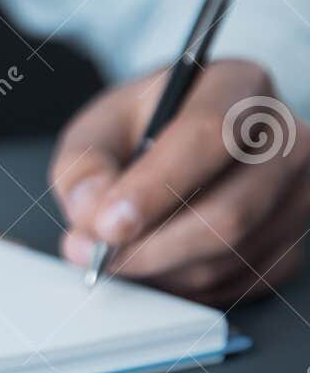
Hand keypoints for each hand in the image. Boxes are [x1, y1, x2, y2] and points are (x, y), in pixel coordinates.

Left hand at [49, 59, 308, 304]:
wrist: (178, 147)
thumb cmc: (141, 131)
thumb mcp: (98, 130)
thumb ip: (84, 167)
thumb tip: (93, 216)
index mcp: (238, 87)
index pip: (208, 135)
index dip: (154, 188)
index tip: (106, 225)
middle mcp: (284, 139)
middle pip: (229, 213)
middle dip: (149, 248)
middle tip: (94, 255)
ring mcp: (297, 195)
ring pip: (228, 257)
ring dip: (159, 270)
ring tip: (115, 255)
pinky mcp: (291, 245)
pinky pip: (234, 284)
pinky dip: (180, 285)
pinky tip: (154, 261)